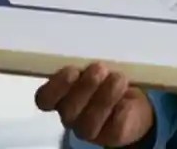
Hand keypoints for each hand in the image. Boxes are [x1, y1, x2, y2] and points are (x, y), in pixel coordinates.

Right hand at [35, 63, 153, 147]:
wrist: (132, 103)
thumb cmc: (106, 79)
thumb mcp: (94, 67)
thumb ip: (86, 61)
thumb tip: (90, 41)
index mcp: (60, 97)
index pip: (44, 98)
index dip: (55, 86)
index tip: (72, 70)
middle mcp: (70, 115)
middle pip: (68, 109)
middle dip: (84, 87)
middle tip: (99, 69)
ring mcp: (89, 129)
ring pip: (89, 121)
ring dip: (104, 97)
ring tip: (118, 79)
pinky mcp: (112, 136)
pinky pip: (113, 127)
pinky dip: (121, 111)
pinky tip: (127, 100)